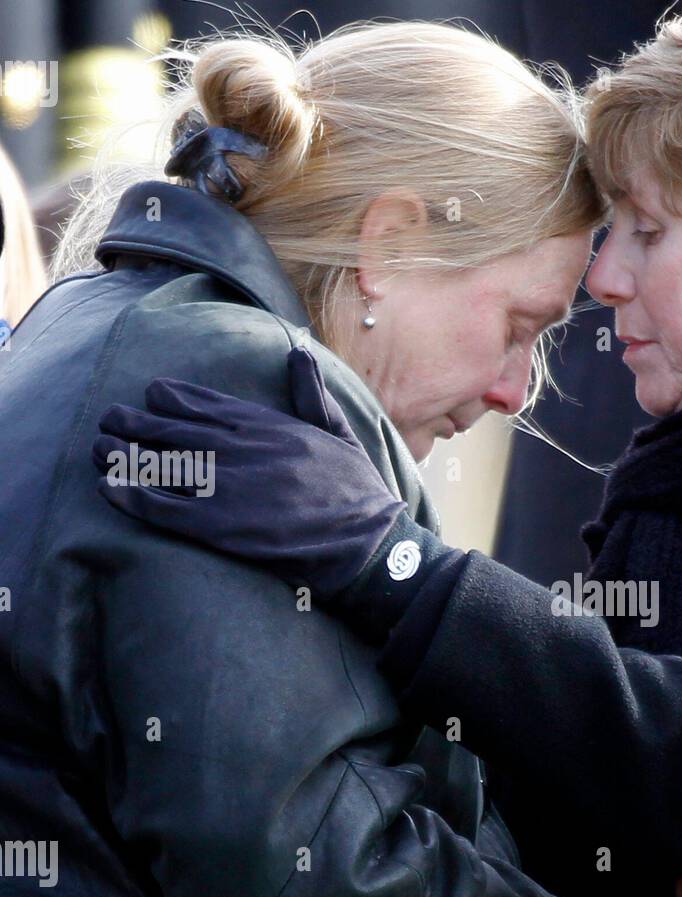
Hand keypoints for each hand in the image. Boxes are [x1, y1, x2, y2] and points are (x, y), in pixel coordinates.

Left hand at [92, 347, 408, 600]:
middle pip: (171, 430)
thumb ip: (311, 393)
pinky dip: (131, 496)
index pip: (204, 403)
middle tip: (109, 419)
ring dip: (124, 455)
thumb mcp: (338, 432)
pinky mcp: (220, 526)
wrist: (366, 544)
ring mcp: (228, 487)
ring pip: (159, 464)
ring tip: (100, 450)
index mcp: (266, 425)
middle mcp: (240, 450)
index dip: (172, 398)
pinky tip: (110, 489)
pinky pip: (162, 507)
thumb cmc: (357, 491)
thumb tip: (298, 352)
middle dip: (135, 423)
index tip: (153, 394)